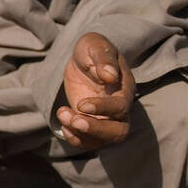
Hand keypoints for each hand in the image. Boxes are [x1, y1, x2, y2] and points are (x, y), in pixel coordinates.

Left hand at [57, 32, 134, 151]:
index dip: (103, 108)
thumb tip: (110, 76)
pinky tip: (64, 124)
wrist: (82, 61)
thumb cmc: (91, 51)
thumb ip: (103, 58)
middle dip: (96, 130)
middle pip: (119, 131)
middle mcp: (120, 107)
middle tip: (74, 120)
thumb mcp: (94, 46)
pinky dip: (76, 138)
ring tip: (63, 115)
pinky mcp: (94, 126)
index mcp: (124, 87)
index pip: (121, 106)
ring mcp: (109, 119)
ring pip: (105, 140)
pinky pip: (90, 142)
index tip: (82, 104)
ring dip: (82, 134)